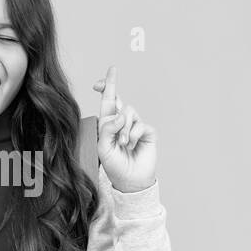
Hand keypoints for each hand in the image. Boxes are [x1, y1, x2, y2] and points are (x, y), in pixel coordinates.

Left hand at [91, 64, 156, 192]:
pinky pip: (140, 124)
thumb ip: (107, 129)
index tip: (104, 77)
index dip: (106, 88)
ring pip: (128, 111)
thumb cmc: (114, 165)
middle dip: (111, 85)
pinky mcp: (147, 132)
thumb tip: (119, 114)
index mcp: (108, 125)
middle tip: (112, 70)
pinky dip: (133, 134)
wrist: (130, 181)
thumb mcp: (103, 147)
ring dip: (123, 127)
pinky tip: (131, 145)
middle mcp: (122, 122)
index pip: (107, 103)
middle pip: (118, 101)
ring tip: (122, 143)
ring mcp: (135, 126)